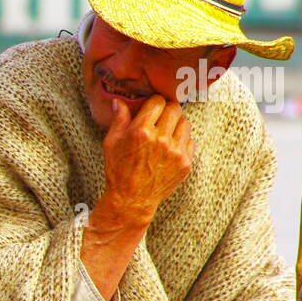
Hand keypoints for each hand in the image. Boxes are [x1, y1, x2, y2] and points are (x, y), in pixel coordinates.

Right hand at [100, 95, 193, 225]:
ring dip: (176, 124)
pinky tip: (170, 148)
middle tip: (160, 118)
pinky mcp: (185, 163)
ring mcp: (175, 152)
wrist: (132, 199)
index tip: (151, 109)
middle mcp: (160, 139)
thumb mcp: (111, 142)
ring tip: (166, 133)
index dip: (153, 103)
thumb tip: (119, 101)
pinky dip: (181, 141)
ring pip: (185, 122)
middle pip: (175, 108)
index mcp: (141, 131)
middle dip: (166, 110)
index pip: (157, 102)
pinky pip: (190, 141)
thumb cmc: (118, 170)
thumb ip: (119, 119)